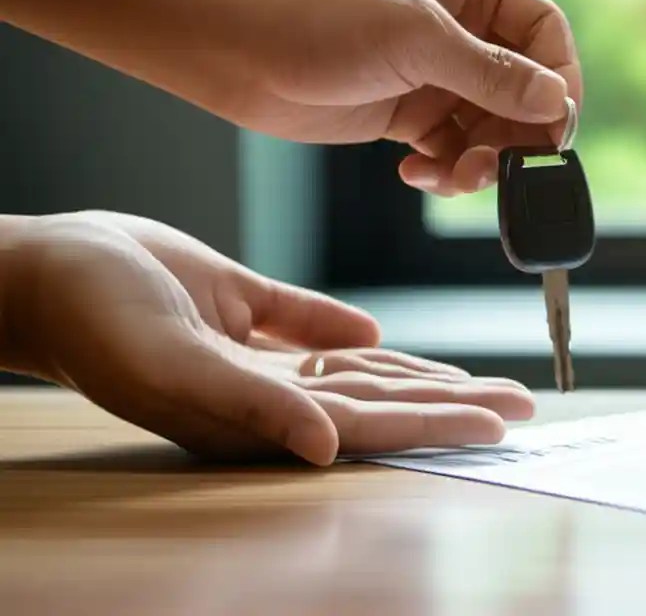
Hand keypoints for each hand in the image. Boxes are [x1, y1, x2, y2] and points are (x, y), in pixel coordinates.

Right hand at [0, 212, 533, 464]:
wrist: (48, 271)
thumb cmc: (94, 319)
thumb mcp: (169, 362)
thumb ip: (250, 405)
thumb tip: (325, 448)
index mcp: (261, 415)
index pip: (373, 425)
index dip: (440, 424)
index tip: (501, 421)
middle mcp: (270, 397)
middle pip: (386, 402)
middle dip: (455, 405)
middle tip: (523, 403)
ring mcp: (262, 361)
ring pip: (366, 372)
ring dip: (426, 377)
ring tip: (484, 383)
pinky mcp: (251, 319)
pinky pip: (324, 335)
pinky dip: (369, 344)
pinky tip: (397, 346)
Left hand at [235, 0, 583, 195]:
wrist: (232, 44)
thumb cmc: (318, 14)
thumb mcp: (419, 40)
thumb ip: (494, 75)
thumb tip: (557, 105)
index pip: (545, 36)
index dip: (557, 85)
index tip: (554, 132)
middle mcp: (460, 26)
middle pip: (523, 91)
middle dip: (513, 136)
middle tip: (494, 169)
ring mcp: (434, 71)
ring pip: (490, 128)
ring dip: (480, 161)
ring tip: (452, 177)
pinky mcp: (407, 111)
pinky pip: (452, 150)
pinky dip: (445, 170)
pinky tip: (416, 173)